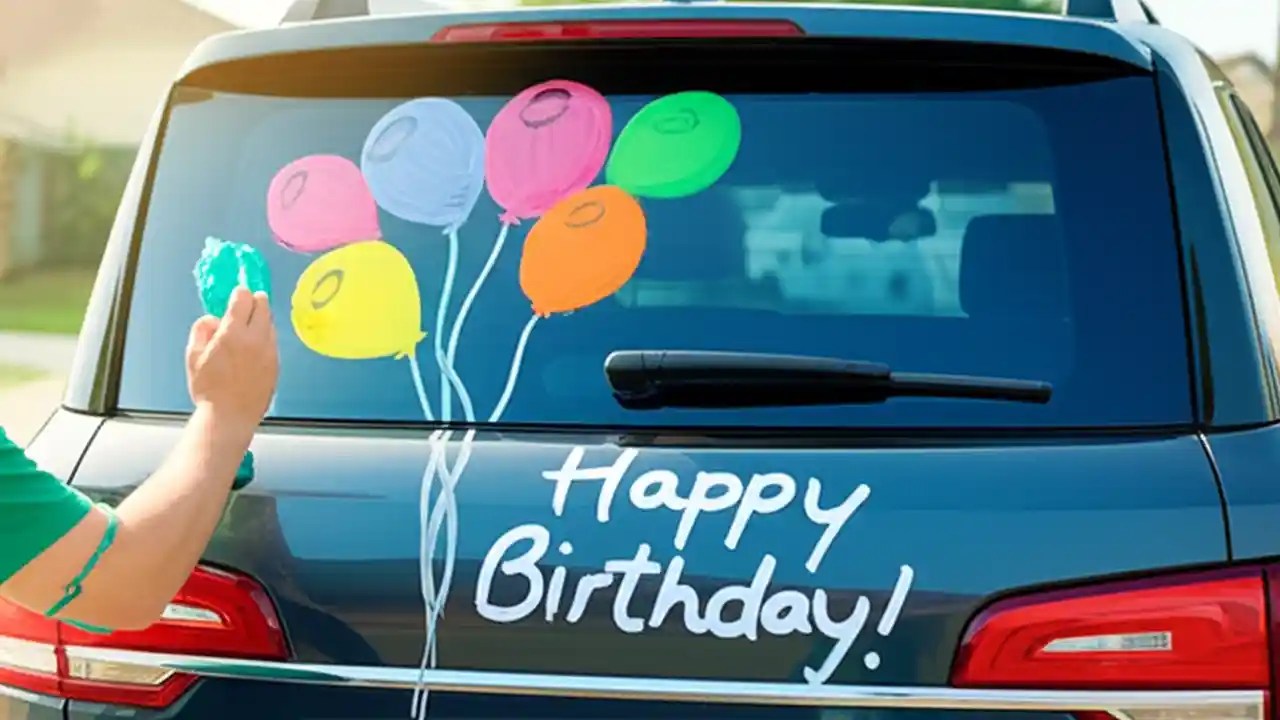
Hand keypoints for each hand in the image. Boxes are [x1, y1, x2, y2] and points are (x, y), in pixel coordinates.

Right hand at [186, 287, 278, 428]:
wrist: (230, 416)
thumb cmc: (208, 388)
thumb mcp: (193, 356)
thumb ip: (201, 330)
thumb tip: (213, 319)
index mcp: (233, 334)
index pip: (243, 300)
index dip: (240, 293)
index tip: (237, 293)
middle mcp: (255, 339)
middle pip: (263, 306)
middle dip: (255, 300)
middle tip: (248, 302)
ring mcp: (269, 351)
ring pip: (271, 324)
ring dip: (262, 319)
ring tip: (249, 325)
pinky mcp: (276, 364)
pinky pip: (274, 342)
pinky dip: (266, 337)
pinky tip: (255, 345)